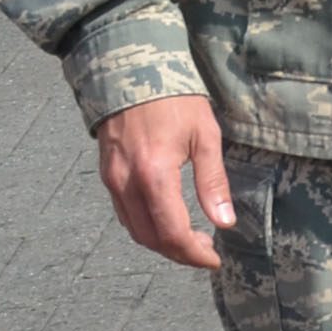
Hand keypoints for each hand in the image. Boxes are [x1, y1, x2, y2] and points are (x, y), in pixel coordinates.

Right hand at [93, 94, 231, 271]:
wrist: (133, 71)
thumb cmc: (175, 101)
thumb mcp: (205, 136)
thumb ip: (213, 182)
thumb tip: (224, 221)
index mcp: (154, 175)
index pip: (172, 233)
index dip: (194, 253)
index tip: (214, 259)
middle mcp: (126, 183)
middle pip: (150, 239)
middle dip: (179, 253)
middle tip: (206, 251)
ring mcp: (112, 180)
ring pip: (134, 230)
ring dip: (162, 242)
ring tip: (191, 238)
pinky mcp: (107, 175)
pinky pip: (124, 213)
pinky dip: (145, 226)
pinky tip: (167, 219)